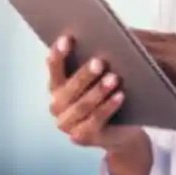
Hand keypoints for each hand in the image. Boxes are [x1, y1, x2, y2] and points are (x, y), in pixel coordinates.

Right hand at [47, 30, 145, 152]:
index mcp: (57, 85)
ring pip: (82, 105)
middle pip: (69, 88)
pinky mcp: (81, 137)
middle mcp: (57, 105)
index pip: (54, 67)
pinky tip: (120, 96)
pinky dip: (108, 107)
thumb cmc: (107, 94)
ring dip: (98, 92)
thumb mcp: (99, 76)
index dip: (59, 53)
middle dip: (84, 75)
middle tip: (99, 62)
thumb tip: (107, 37)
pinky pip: (95, 121)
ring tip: (114, 78)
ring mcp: (67, 124)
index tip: (68, 39)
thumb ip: (95, 60)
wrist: (121, 128)